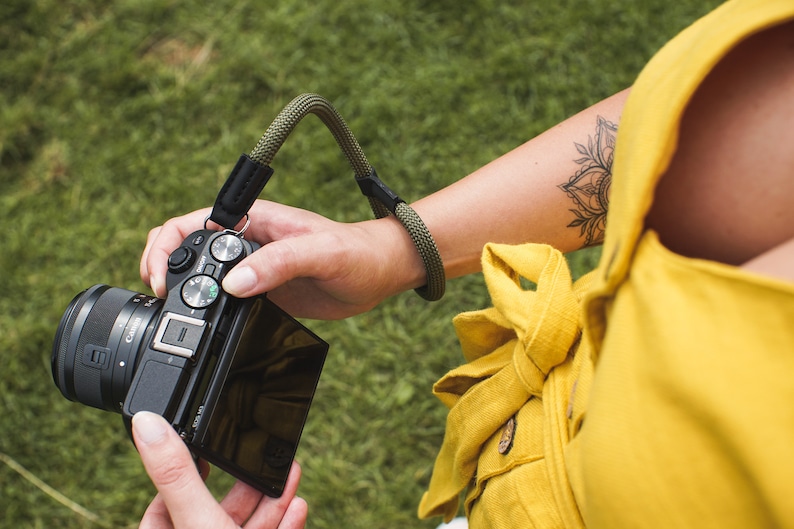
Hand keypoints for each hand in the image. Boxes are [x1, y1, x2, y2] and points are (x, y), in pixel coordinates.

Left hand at [132, 411, 306, 528]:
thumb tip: (148, 424)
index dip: (182, 476)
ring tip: (290, 471)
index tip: (203, 452)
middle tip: (264, 456)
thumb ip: (177, 474)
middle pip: (215, 508)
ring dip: (272, 498)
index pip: (161, 508)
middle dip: (245, 481)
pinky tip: (298, 505)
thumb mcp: (198, 517)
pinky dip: (285, 522)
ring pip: (247, 522)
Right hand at [139, 200, 425, 318]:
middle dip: (162, 269)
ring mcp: (252, 268)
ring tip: (174, 317)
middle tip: (161, 300)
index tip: (161, 278)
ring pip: (200, 276)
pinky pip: (222, 300)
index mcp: (253, 219)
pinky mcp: (261, 291)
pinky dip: (205, 312)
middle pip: (185, 249)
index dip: (166, 247)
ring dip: (182, 293)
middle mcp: (246, 241)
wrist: (380, 274)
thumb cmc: (357, 252)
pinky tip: (202, 329)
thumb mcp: (320, 252)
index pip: (192, 224)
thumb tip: (233, 284)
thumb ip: (278, 262)